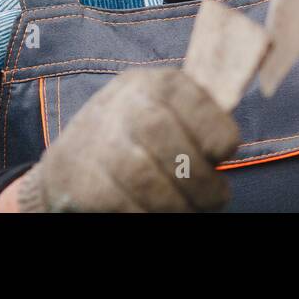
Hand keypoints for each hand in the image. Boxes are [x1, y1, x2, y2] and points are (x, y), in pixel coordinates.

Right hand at [15, 67, 240, 211]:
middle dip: (201, 180)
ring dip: (177, 204)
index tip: (225, 153)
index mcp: (152, 83)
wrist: (68, 165)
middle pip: (171, 144)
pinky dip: (146, 215)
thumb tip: (230, 141)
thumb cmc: (134, 136)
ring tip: (188, 209)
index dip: (218, 132)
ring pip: (147, 179)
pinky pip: (123, 205)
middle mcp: (122, 105)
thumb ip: (197, 116)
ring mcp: (97, 142)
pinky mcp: (79, 180)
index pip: (195, 102)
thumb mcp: (163, 109)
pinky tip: (154, 213)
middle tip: (215, 198)